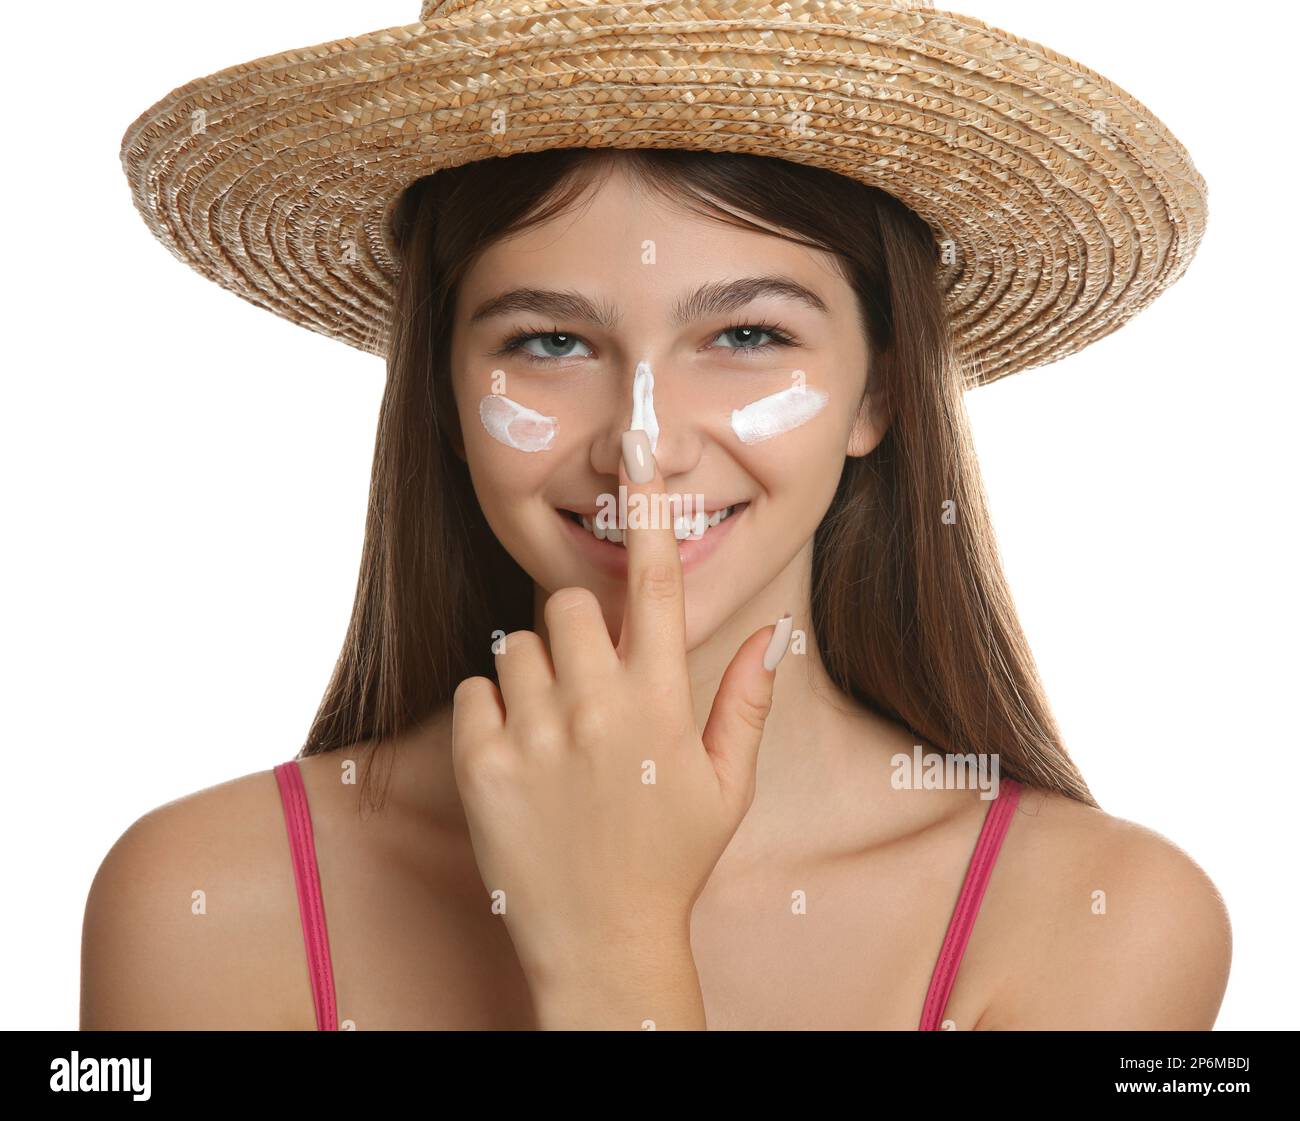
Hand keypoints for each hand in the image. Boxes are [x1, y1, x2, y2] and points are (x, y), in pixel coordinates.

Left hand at [450, 428, 791, 996]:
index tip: (638, 456)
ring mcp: (534, 736)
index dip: (649, 515)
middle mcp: (596, 707)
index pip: (654, 586)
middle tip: (586, 681)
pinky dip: (490, 712)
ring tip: (554, 731)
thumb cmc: (670, 861)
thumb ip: (746, 702)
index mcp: (660, 703)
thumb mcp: (727, 787)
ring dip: (533, 674)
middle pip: (563, 604)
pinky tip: (518, 756)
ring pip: (515, 646)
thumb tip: (772, 633)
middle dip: (573, 629)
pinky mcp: (481, 766)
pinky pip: (473, 692)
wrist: (601, 945)